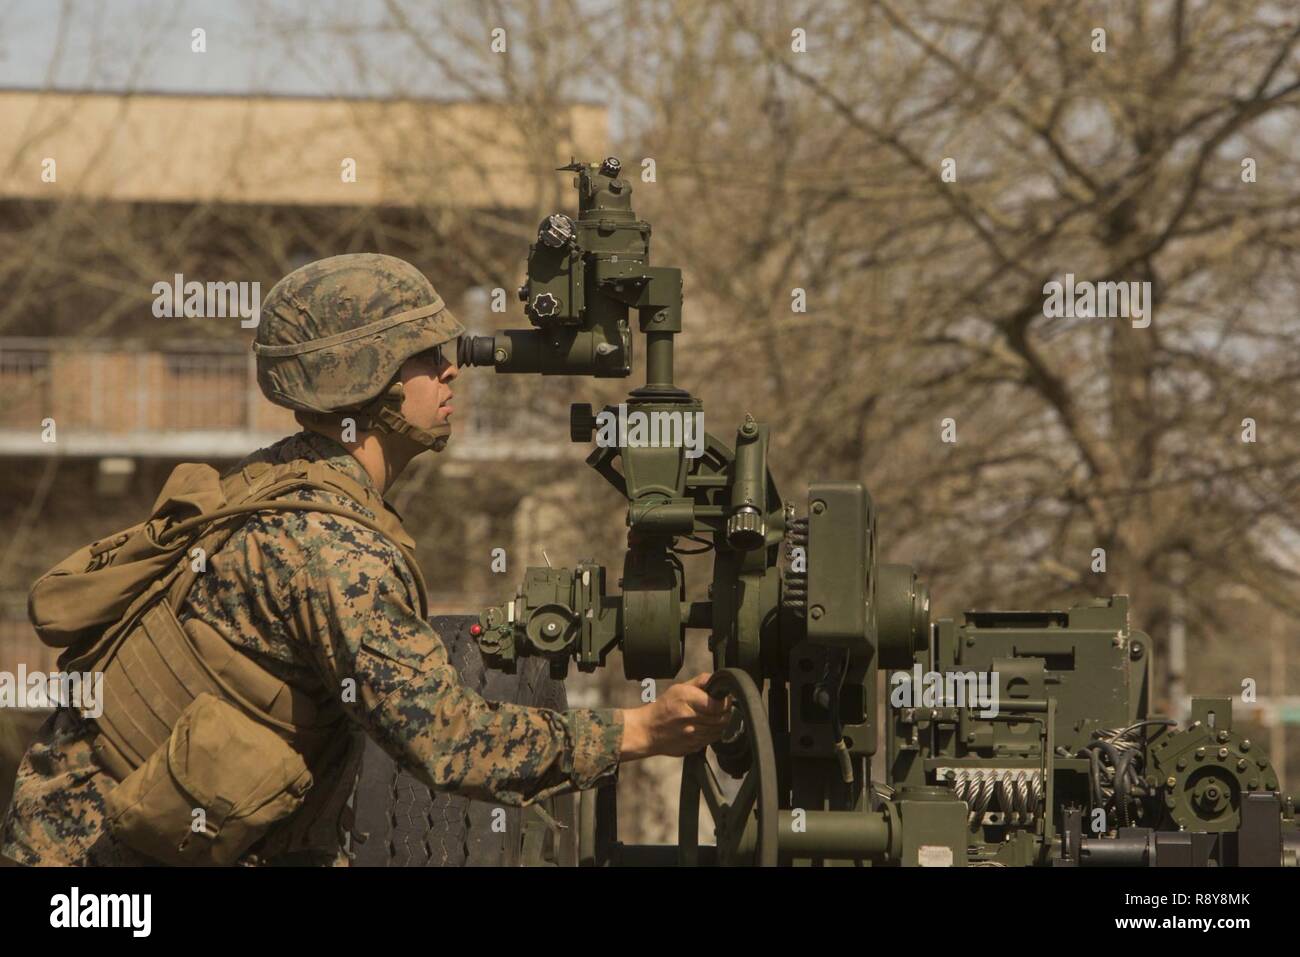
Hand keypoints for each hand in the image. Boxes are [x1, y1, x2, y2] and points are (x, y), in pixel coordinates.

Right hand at [619, 673, 733, 760]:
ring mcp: (691, 735)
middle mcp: (689, 718)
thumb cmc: (663, 708)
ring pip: (719, 731)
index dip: (725, 702)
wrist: (647, 731)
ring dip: (720, 724)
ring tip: (714, 717)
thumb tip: (716, 679)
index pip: (718, 704)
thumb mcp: (678, 688)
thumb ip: (700, 682)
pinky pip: (711, 740)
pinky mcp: (692, 747)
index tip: (724, 699)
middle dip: (725, 712)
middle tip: (722, 708)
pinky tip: (705, 727)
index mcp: (686, 700)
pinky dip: (712, 734)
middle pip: (721, 718)